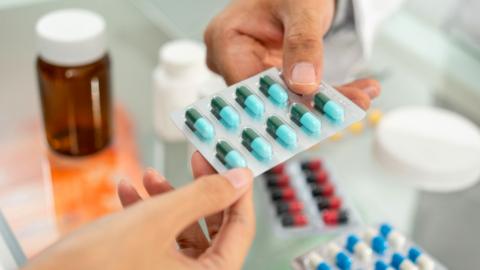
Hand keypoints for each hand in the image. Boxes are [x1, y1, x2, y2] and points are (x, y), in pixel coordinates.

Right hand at [24, 153, 254, 269]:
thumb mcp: (159, 219)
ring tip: (150, 175)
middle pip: (213, 226)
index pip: (241, 228)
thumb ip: (206, 195)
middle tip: (196, 160)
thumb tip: (240, 178)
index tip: (230, 163)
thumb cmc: (95, 266)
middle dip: (198, 190)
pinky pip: (160, 238)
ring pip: (183, 229)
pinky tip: (129, 192)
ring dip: (167, 198)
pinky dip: (147, 213)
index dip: (237, 190)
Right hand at [205, 0, 380, 108]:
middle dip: (307, 106)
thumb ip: (302, 43)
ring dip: (322, 103)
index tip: (310, 114)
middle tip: (341, 112)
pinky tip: (354, 95)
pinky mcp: (271, 77)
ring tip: (357, 100)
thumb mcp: (300, 9)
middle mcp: (233, 61)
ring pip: (285, 99)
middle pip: (266, 98)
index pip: (246, 87)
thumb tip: (304, 84)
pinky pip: (297, 93)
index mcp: (225, 42)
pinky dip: (325, 95)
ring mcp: (251, 71)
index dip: (276, 105)